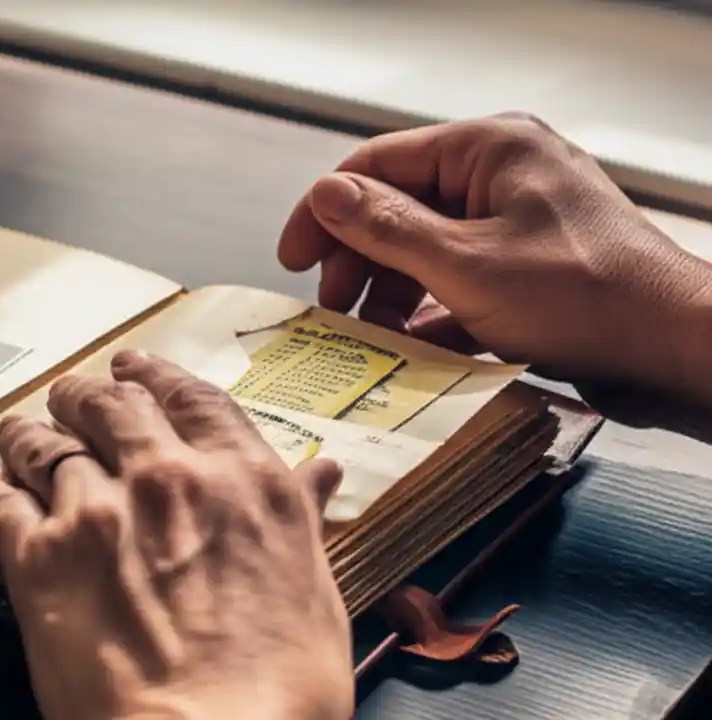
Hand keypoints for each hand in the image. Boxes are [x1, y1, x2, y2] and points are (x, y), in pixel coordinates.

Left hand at [0, 350, 352, 719]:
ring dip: (30, 432)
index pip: (190, 399)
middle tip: (73, 395)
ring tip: (20, 431)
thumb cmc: (277, 688)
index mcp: (240, 479)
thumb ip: (301, 518)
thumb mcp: (315, 591)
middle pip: (111, 407)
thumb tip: (319, 473)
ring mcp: (96, 512)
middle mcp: (166, 477)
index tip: (138, 368)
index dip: (156, 375)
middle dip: (86, 395)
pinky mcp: (39, 559)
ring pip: (46, 444)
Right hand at [279, 113, 711, 397]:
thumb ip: (386, 227)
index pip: (375, 165)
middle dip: (359, 261)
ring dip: (392, 293)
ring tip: (373, 337)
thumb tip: (325, 195)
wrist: (675, 348)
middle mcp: (499, 174)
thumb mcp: (464, 264)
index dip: (324, 212)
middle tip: (334, 309)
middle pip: (396, 208)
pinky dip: (432, 311)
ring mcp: (515, 220)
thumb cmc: (583, 296)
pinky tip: (414, 348)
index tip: (292, 260)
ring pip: (425, 248)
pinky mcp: (528, 264)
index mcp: (486, 148)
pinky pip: (459, 277)